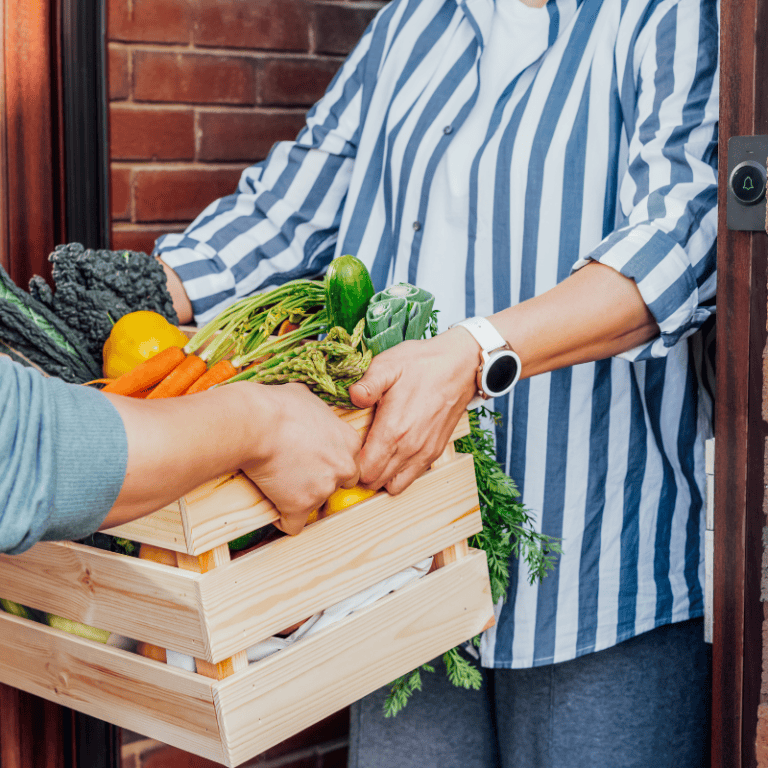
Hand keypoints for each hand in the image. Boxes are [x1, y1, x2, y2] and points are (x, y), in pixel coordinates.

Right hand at [240, 382, 361, 534]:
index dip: (330, 463)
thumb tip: (306, 402)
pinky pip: (294, 525)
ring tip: (278, 486)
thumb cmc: (277, 406)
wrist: (255, 424)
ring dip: (300, 499)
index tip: (312, 461)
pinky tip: (274, 510)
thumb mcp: (306, 396)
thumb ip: (317, 409)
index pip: (350, 462)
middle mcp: (343, 468)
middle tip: (298, 475)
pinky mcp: (300, 506)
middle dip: (321, 483)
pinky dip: (283, 520)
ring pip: (316, 504)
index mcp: (350, 442)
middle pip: (339, 486)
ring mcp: (323, 489)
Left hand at [348, 328, 478, 493]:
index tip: (346, 449)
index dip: (350, 463)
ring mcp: (424, 453)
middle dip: (361, 472)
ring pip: (393, 485)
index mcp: (393, 429)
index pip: (364, 470)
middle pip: (375, 481)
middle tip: (355, 451)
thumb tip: (352, 396)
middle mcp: (409, 448)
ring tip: (372, 456)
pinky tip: (392, 454)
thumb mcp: (389, 365)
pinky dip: (398, 473)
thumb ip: (367, 384)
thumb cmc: (422, 364)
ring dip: (380, 476)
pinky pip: (411, 478)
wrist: (460, 366)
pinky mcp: (435, 453)